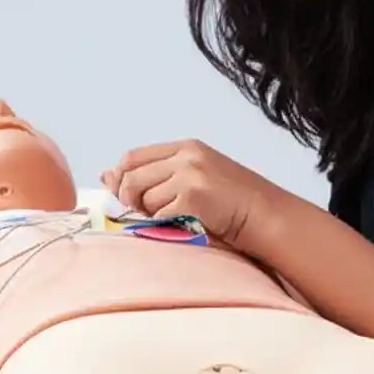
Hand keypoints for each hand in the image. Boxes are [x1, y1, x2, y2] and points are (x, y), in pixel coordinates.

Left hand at [99, 138, 286, 250]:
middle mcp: (186, 156)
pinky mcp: (194, 197)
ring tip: (176, 219)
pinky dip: (166, 226)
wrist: (269, 217)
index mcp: (185, 147)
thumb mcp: (192, 178)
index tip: (124, 197)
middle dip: (129, 199)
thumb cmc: (232, 203)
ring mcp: (190, 175)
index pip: (132, 157)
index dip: (120, 178)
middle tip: (143, 214)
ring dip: (152, 215)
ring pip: (144, 199)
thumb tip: (104, 175)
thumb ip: (152, 174)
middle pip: (131, 175)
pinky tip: (186, 226)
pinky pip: (159, 216)